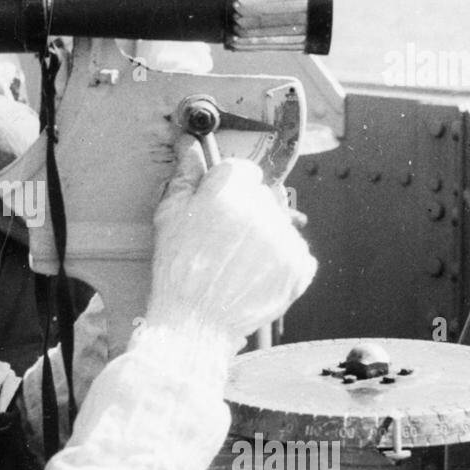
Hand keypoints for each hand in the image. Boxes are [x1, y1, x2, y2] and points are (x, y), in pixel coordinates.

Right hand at [145, 135, 316, 347]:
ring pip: (280, 224)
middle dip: (246, 212)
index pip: (243, 170)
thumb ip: (185, 177)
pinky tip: (254, 276)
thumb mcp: (169, 218)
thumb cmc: (176, 270)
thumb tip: (190, 146)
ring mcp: (285, 239)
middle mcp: (263, 210)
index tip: (219, 207)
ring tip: (237, 264)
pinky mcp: (300, 267)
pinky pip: (296, 252)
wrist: (195, 323)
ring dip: (264, 237)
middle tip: (222, 242)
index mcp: (230, 192)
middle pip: (263, 196)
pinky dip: (280, 262)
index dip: (228, 188)